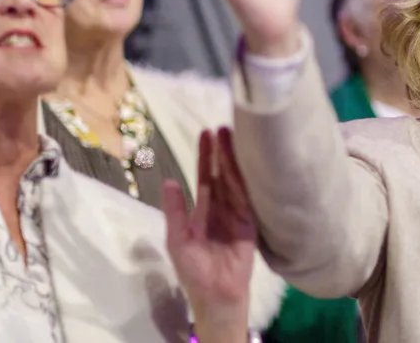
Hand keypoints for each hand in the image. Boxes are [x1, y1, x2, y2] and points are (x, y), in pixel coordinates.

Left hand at [164, 129, 254, 342]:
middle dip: (223, 151)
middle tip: (224, 127)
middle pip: (223, 173)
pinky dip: (248, 181)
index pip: (206, 176)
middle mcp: (222, 206)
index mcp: (203, 209)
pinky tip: (248, 164)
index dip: (206, 156)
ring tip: (234, 137)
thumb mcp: (177, 239)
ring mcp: (238, 213)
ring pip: (236, 181)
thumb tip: (169, 180)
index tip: (208, 133)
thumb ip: (175, 211)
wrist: (216, 293)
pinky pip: (249, 198)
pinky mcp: (250, 222)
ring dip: (235, 161)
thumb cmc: (193, 269)